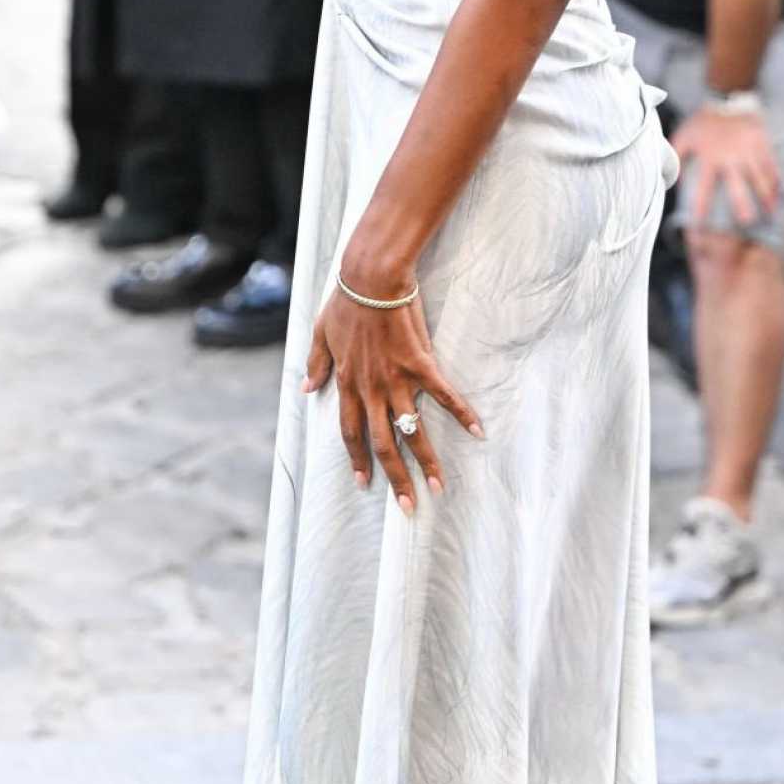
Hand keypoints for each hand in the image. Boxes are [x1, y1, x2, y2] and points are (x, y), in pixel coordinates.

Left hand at [303, 274, 483, 514]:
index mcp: (347, 384)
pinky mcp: (420, 364)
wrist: (371, 277)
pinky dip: (461, 414)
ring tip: (438, 487)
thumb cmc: (345, 301)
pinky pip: (443, 395)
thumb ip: (316, 364)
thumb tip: (306, 388)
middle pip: (382, 444)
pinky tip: (477, 432)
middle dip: (394, 478)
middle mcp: (370, 389)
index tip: (364, 483)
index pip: (350, 432)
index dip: (357, 460)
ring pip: (411, 430)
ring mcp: (396, 379)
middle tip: (408, 506)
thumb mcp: (320, 334)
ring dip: (425, 461)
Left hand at [671, 107, 781, 230]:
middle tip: (746, 224)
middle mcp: (731, 157)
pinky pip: (772, 166)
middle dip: (742, 206)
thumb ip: (676, 159)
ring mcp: (750, 151)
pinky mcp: (763, 145)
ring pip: (761, 178)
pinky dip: (776, 181)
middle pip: (739, 186)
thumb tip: (668, 183)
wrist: (727, 98)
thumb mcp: (683, 137)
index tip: (699, 227)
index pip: (704, 189)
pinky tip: (779, 195)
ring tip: (770, 214)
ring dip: (766, 197)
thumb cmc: (702, 123)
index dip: (701, 209)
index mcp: (710, 157)